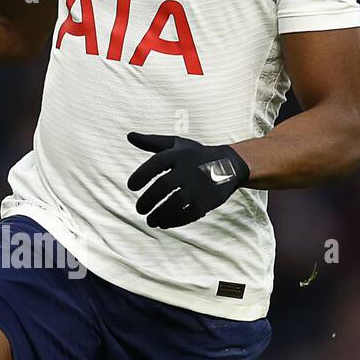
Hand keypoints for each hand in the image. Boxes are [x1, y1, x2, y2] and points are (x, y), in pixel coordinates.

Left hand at [126, 133, 249, 228]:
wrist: (229, 164)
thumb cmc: (195, 154)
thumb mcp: (176, 144)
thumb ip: (151, 142)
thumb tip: (129, 135)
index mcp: (178, 155)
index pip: (155, 164)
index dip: (140, 176)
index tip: (131, 186)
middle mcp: (189, 169)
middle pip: (163, 186)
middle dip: (147, 200)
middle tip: (139, 209)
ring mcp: (199, 186)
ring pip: (175, 204)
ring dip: (158, 215)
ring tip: (149, 221)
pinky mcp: (207, 201)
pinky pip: (188, 215)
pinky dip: (173, 221)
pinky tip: (163, 223)